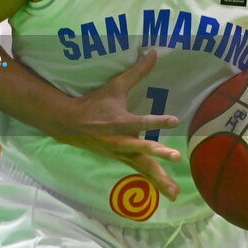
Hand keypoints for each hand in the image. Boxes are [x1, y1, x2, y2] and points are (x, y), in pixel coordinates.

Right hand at [55, 51, 182, 199]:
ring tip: (175, 193)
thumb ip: (137, 72)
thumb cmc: (95, 102)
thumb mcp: (115, 85)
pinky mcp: (121, 159)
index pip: (141, 120)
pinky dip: (153, 181)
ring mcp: (121, 153)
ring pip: (142, 168)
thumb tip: (154, 53)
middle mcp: (121, 140)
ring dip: (159, 180)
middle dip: (158, 154)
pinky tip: (166, 191)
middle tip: (176, 157)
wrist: (70, 123)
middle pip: (142, 150)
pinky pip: (140, 171)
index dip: (157, 120)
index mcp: (120, 122)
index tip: (174, 120)